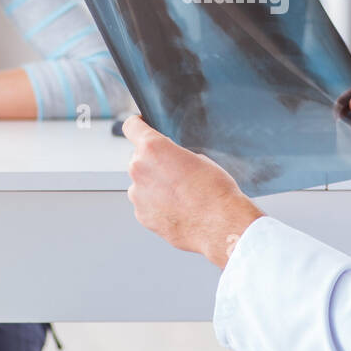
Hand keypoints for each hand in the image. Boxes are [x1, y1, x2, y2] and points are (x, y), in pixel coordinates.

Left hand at [122, 115, 263, 268]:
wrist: (219, 225)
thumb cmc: (214, 191)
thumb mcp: (199, 158)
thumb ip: (174, 155)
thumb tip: (168, 162)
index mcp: (153, 148)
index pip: (131, 126)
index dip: (137, 125)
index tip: (140, 127)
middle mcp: (139, 169)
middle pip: (138, 158)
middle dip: (153, 162)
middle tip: (175, 172)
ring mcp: (137, 194)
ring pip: (142, 182)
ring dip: (154, 185)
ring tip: (180, 195)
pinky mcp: (141, 215)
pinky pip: (145, 203)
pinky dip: (156, 204)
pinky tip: (177, 209)